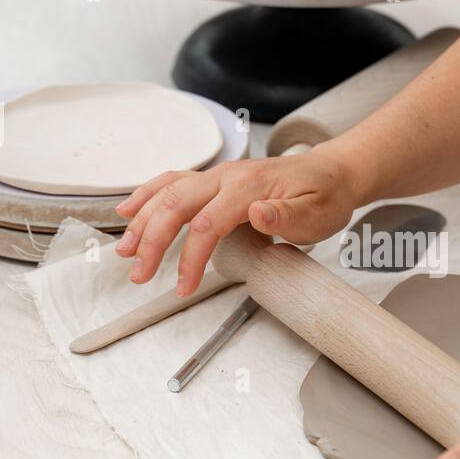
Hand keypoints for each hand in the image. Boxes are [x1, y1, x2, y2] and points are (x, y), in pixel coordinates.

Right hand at [114, 150, 361, 294]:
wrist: (332, 171)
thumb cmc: (325, 196)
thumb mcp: (318, 213)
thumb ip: (287, 216)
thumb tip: (258, 213)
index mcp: (249, 187)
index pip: (208, 224)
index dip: (191, 257)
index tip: (183, 287)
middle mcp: (227, 176)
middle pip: (176, 204)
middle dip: (152, 241)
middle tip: (138, 275)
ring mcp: (218, 175)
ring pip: (168, 192)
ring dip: (143, 221)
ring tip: (126, 252)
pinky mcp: (215, 179)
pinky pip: (173, 182)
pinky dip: (147, 195)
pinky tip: (128, 212)